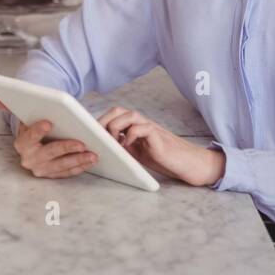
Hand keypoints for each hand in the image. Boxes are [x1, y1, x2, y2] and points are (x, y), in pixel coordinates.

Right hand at [0, 97, 97, 178]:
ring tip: (92, 154)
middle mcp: (29, 159)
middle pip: (49, 154)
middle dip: (65, 148)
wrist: (37, 140)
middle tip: (81, 143)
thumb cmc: (34, 124)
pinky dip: (80, 167)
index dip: (38, 130)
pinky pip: (67, 173)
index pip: (29, 137)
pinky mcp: (53, 174)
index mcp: (22, 143)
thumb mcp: (24, 115)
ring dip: (77, 161)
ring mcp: (42, 169)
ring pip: (61, 166)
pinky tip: (90, 161)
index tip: (49, 122)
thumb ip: (11, 106)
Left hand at [96, 106, 224, 186]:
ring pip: (130, 115)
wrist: (186, 163)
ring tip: (112, 142)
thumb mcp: (136, 152)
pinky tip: (127, 147)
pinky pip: (142, 128)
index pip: (114, 114)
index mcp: (134, 125)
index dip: (99, 120)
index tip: (88, 133)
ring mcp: (150, 128)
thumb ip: (122, 146)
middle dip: (104, 121)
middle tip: (98, 137)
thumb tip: (101, 147)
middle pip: (118, 110)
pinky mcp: (158, 137)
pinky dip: (131, 136)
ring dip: (116, 127)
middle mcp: (142, 123)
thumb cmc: (161, 158)